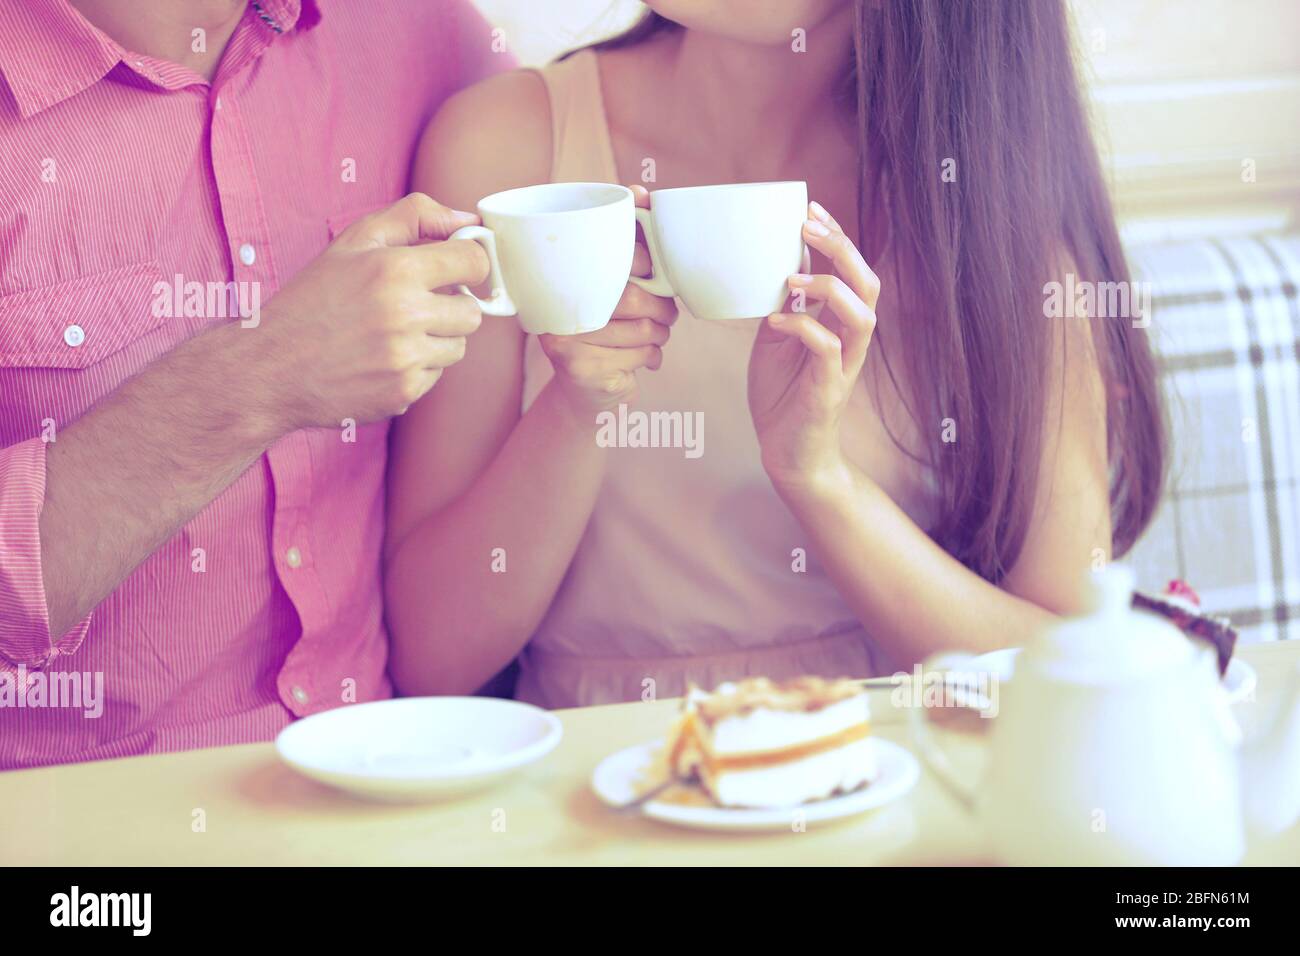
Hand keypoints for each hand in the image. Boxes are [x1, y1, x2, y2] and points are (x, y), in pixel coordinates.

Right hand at [253, 192, 489, 430]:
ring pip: (457, 347)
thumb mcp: (354, 241)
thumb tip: (469, 221)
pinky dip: (416, 368)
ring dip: (435, 339)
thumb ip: (415, 217)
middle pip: (473, 312)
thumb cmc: (312, 299)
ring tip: (393, 333)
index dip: (470, 264)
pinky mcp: (403, 393)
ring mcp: (405, 359)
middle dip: (451, 306)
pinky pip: (435, 376)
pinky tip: (381, 359)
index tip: (457, 269)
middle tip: (417, 304)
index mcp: (395, 270)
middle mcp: (405, 315)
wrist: (271, 366)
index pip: (474, 262)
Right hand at [540, 185, 676, 415]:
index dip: (643, 261)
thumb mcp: (614, 282)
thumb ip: (625, 239)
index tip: (651, 269)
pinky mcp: (580, 369)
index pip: (610, 258)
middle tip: (667, 315)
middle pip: (630, 296)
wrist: (586, 393)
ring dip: (660, 335)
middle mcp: (556, 305)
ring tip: (656, 337)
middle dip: (662, 306)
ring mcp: (563, 339)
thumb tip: (640, 191)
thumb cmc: (606, 327)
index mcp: (562, 277)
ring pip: (639, 329)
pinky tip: (644, 359)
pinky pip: (637, 356)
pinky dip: (652, 358)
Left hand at [748, 201, 878, 489]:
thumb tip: (769, 266)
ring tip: (793, 278)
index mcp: (841, 324)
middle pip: (869, 284)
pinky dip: (802, 328)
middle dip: (842, 249)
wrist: (787, 451)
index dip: (837, 236)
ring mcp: (845, 365)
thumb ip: (782, 305)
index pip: (852, 270)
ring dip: (830, 288)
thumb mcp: (777, 339)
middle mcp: (851, 340)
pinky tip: (774, 321)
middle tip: (807, 226)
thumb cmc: (783, 393)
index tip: (810, 208)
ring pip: (862, 316)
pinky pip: (827, 350)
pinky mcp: (829, 389)